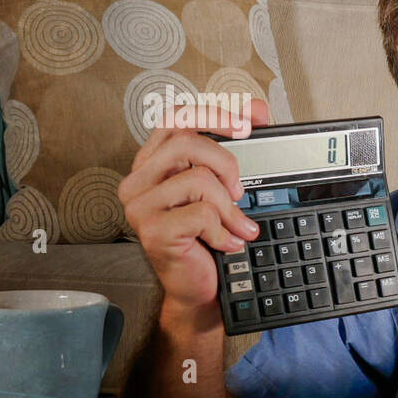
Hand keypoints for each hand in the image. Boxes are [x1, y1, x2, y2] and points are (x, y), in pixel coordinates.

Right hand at [118, 99, 269, 311]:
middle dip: (226, 163)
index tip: (251, 122)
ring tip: (236, 226)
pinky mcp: (152, 230)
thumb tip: (257, 111)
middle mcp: (139, 179)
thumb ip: (233, 151)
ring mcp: (141, 205)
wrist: (198, 287)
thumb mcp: (221, 189)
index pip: (177, 118)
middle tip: (240, 191)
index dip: (215, 112)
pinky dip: (224, 230)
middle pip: (187, 141)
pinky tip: (225, 244)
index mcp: (153, 162)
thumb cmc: (207, 237)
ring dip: (229, 207)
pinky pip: (201, 214)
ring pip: (198, 179)